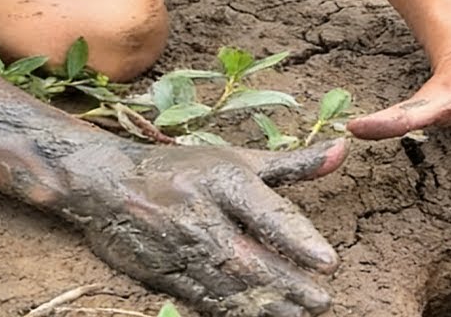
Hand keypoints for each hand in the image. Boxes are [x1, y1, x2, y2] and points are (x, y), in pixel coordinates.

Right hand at [77, 138, 347, 315]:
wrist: (106, 184)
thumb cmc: (183, 168)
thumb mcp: (237, 161)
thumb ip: (292, 165)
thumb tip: (343, 150)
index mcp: (224, 180)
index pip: (266, 212)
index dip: (298, 238)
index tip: (328, 262)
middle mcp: (202, 215)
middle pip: (250, 258)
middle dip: (288, 284)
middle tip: (322, 301)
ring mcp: (180, 248)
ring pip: (229, 285)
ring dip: (266, 306)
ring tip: (298, 316)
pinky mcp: (164, 274)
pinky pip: (204, 298)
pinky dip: (232, 311)